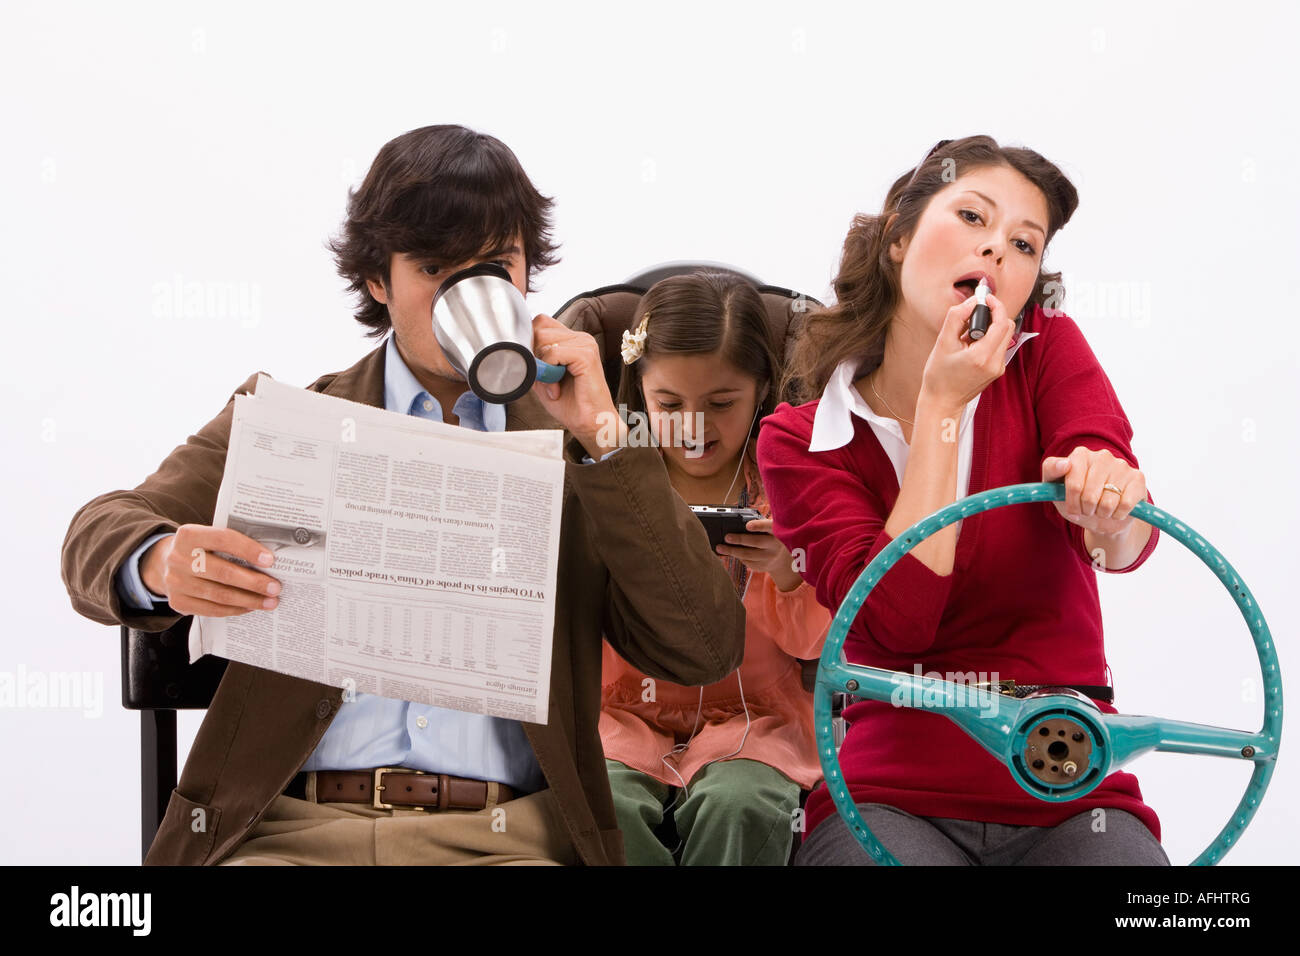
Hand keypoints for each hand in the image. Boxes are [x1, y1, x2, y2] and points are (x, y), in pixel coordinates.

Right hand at [141, 524, 282, 616]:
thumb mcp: (207, 537)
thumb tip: (268, 560)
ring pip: (220, 595)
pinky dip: (235, 609)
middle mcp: (178, 558)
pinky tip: (251, 606)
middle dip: (254, 582)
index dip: (248, 550)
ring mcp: (176, 582)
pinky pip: (212, 609)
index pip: (223, 539)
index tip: (270, 560)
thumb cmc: (199, 549)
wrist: (163, 564)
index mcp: (188, 535)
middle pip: (223, 572)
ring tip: (270, 601)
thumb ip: (230, 544)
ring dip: (249, 600)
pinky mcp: (178, 602)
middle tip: (276, 587)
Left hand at [530, 313, 619, 457]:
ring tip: (552, 386)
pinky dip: (548, 372)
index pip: (542, 322)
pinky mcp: (585, 355)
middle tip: (544, 379)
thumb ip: (534, 360)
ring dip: (542, 366)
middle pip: (540, 328)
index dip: (531, 340)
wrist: (591, 423)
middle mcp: (580, 337)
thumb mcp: (543, 378)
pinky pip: (553, 352)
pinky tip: (556, 389)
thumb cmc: (570, 404)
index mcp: (572, 339)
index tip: (534, 366)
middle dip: (534, 354)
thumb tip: (518, 349)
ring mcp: (585, 344)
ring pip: (544, 339)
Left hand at [715, 518, 803, 590]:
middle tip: (726, 537)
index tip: (747, 525)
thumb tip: (738, 524)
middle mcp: (775, 545)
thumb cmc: (772, 537)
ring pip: (748, 555)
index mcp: (777, 531)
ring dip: (732, 551)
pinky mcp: (764, 567)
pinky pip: (748, 562)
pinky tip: (730, 553)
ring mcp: (770, 557)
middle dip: (739, 540)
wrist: (784, 557)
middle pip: (755, 542)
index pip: (769, 527)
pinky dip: (738, 557)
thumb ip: (760, 525)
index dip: (758, 526)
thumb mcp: (772, 529)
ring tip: (720, 547)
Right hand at [920, 290, 1017, 410]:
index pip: (1001, 322)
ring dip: (990, 327)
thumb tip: (972, 301)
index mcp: (982, 356)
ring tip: (968, 335)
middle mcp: (995, 363)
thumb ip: (957, 317)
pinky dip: (988, 338)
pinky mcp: (998, 370)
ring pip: (1004, 335)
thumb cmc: (939, 376)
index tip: (984, 298)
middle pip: (1008, 326)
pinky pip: (999, 345)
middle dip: (994, 315)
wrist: (942, 402)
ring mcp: (999, 368)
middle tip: (974, 315)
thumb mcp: (942, 343)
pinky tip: (970, 345)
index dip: (995, 305)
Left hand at [1042, 447, 1146, 539]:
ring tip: (1101, 508)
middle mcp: (1102, 456)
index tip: (1072, 508)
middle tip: (1087, 509)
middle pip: (1089, 496)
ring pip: (1107, 503)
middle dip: (1086, 509)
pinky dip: (1118, 514)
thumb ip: (1051, 471)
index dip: (1072, 503)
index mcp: (1080, 455)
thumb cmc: (1076, 500)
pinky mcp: (1138, 478)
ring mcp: (1122, 466)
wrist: (1102, 517)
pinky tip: (1117, 509)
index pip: (1073, 484)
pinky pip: (1125, 505)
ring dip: (1102, 513)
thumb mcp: (1055, 488)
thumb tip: (1065, 464)